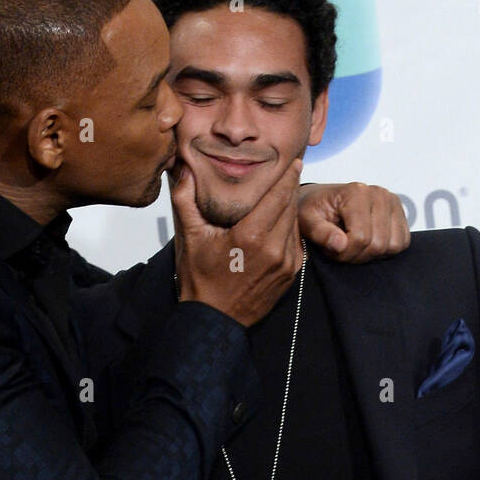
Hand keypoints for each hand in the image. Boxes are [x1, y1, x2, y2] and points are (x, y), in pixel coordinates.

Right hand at [170, 156, 303, 327]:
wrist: (214, 319)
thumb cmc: (201, 280)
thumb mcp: (190, 238)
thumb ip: (185, 199)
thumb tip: (184, 169)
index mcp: (252, 236)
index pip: (278, 196)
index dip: (288, 175)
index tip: (295, 160)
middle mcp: (274, 249)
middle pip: (290, 207)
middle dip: (290, 188)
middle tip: (290, 170)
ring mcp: (286, 263)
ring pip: (294, 225)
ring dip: (291, 208)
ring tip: (284, 194)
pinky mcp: (290, 275)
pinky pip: (296, 243)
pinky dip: (290, 229)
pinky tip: (280, 222)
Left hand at [295, 181, 409, 261]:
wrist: (323, 200)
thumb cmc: (313, 210)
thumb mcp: (306, 220)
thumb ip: (320, 232)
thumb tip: (340, 244)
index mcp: (356, 193)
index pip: (361, 238)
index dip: (345, 253)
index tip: (331, 249)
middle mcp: (379, 194)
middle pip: (378, 244)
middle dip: (357, 255)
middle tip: (341, 248)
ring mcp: (393, 202)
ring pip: (392, 246)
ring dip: (371, 254)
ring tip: (353, 245)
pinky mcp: (400, 213)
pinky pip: (402, 243)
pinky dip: (385, 251)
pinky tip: (368, 242)